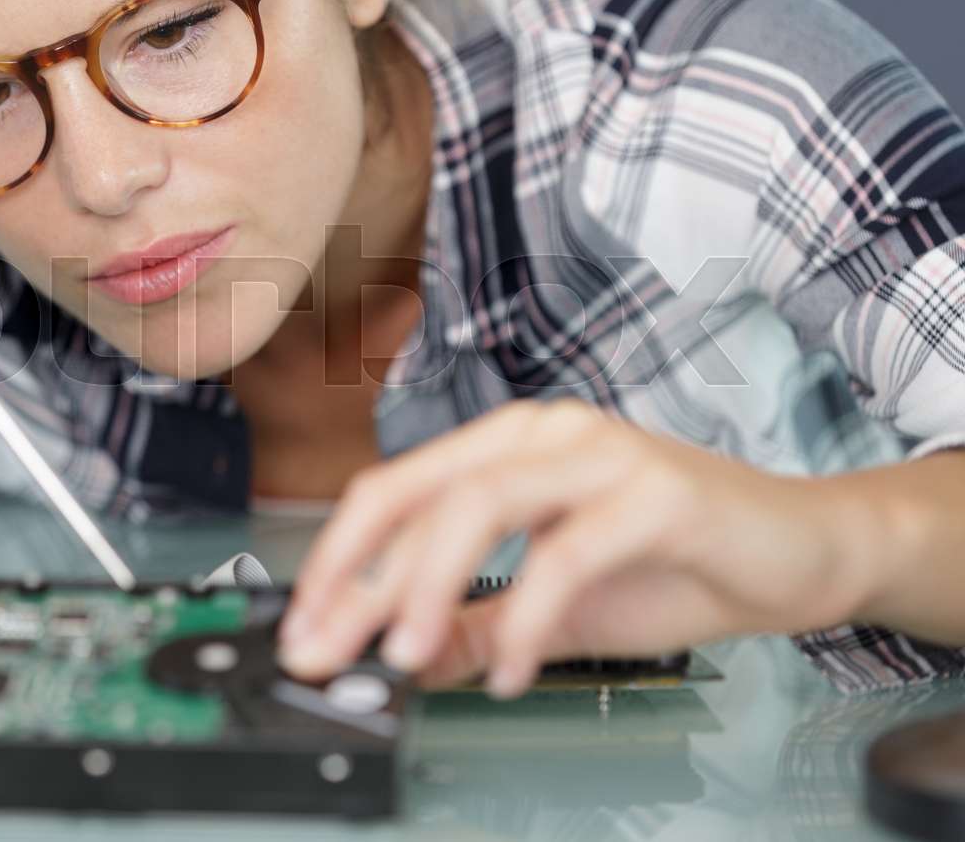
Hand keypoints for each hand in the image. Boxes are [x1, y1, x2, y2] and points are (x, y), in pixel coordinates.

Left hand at [277, 398, 878, 697]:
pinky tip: (515, 672)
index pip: (396, 490)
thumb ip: (477, 628)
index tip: (303, 626)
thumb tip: (399, 657)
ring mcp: (602, 454)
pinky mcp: (659, 492)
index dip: (339, 558)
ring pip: (481, 504)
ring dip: (428, 584)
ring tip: (402, 655)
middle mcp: (546, 435)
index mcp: (508, 448)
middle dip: (362, 576)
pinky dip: (527, 615)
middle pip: (423, 492)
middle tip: (328, 649)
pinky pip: (568, 552)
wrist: (804, 554)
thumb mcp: (553, 610)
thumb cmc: (676, 566)